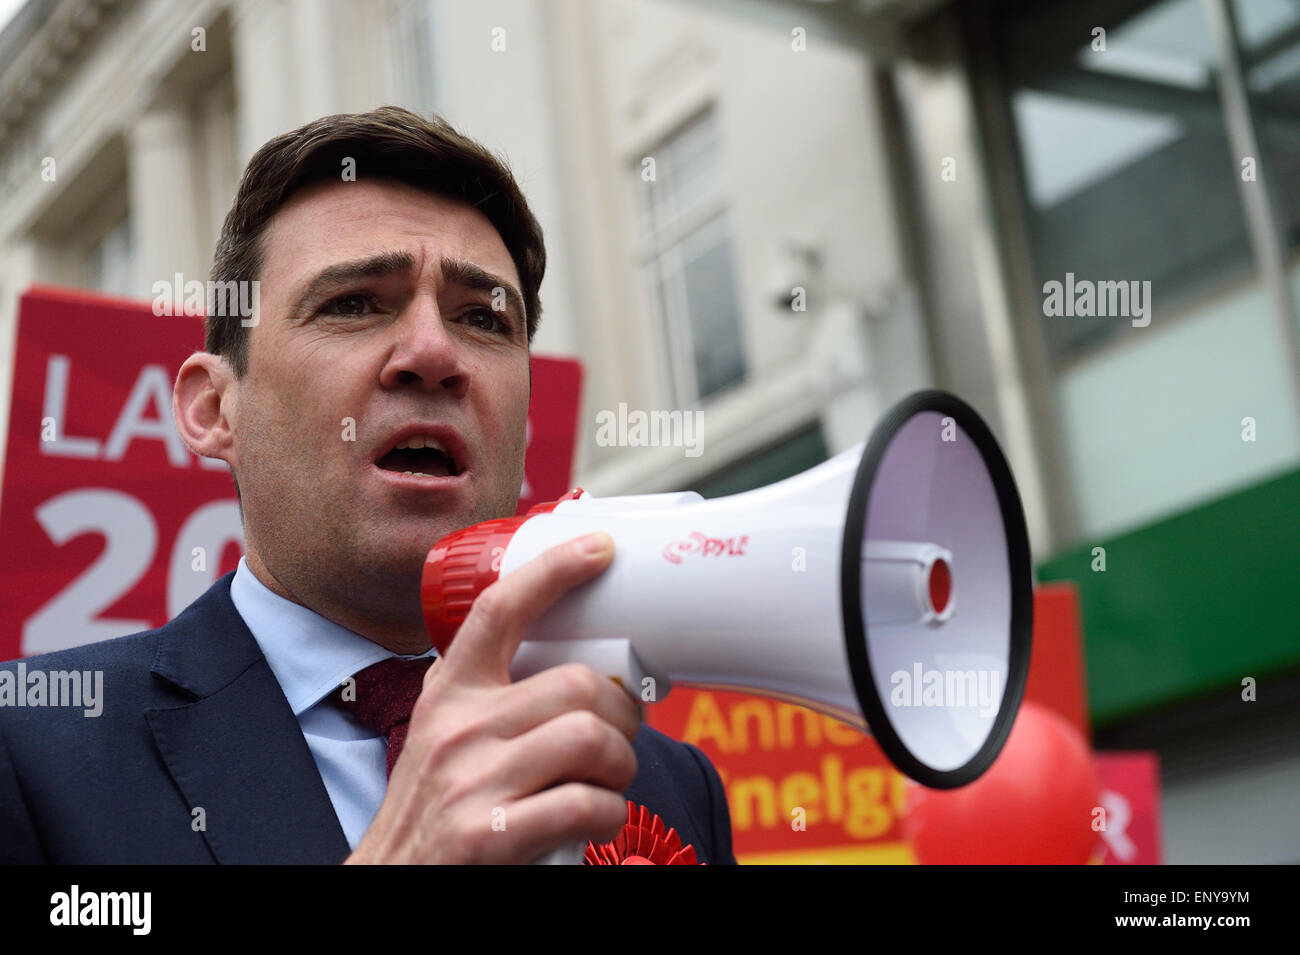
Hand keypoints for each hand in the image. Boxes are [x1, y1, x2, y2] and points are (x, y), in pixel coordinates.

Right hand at [344, 531, 638, 863]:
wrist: (392, 880)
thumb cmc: (434, 808)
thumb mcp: (445, 733)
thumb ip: (492, 697)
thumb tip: (576, 668)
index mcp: (449, 691)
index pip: (500, 609)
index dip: (555, 571)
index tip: (599, 548)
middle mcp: (457, 727)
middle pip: (577, 683)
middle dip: (622, 714)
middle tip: (622, 736)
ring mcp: (471, 780)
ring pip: (590, 737)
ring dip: (622, 763)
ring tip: (611, 778)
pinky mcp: (488, 834)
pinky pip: (585, 804)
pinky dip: (609, 812)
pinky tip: (596, 817)